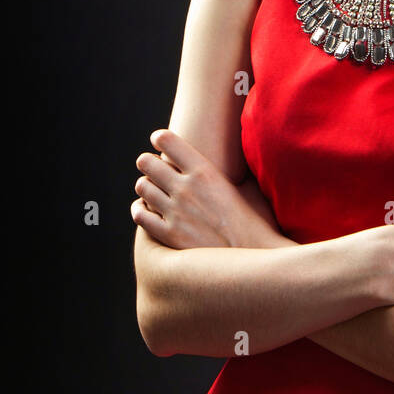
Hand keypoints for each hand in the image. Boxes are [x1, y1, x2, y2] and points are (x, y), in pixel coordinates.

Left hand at [131, 129, 253, 249]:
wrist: (254, 255)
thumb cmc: (252, 221)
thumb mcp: (241, 185)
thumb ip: (217, 172)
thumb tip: (208, 160)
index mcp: (205, 171)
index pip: (168, 141)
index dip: (160, 138)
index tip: (159, 140)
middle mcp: (186, 188)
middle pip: (147, 163)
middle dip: (148, 162)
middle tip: (151, 166)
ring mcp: (175, 212)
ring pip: (142, 188)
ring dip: (145, 186)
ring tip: (152, 189)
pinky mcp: (168, 235)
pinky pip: (140, 215)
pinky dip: (140, 210)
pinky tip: (147, 210)